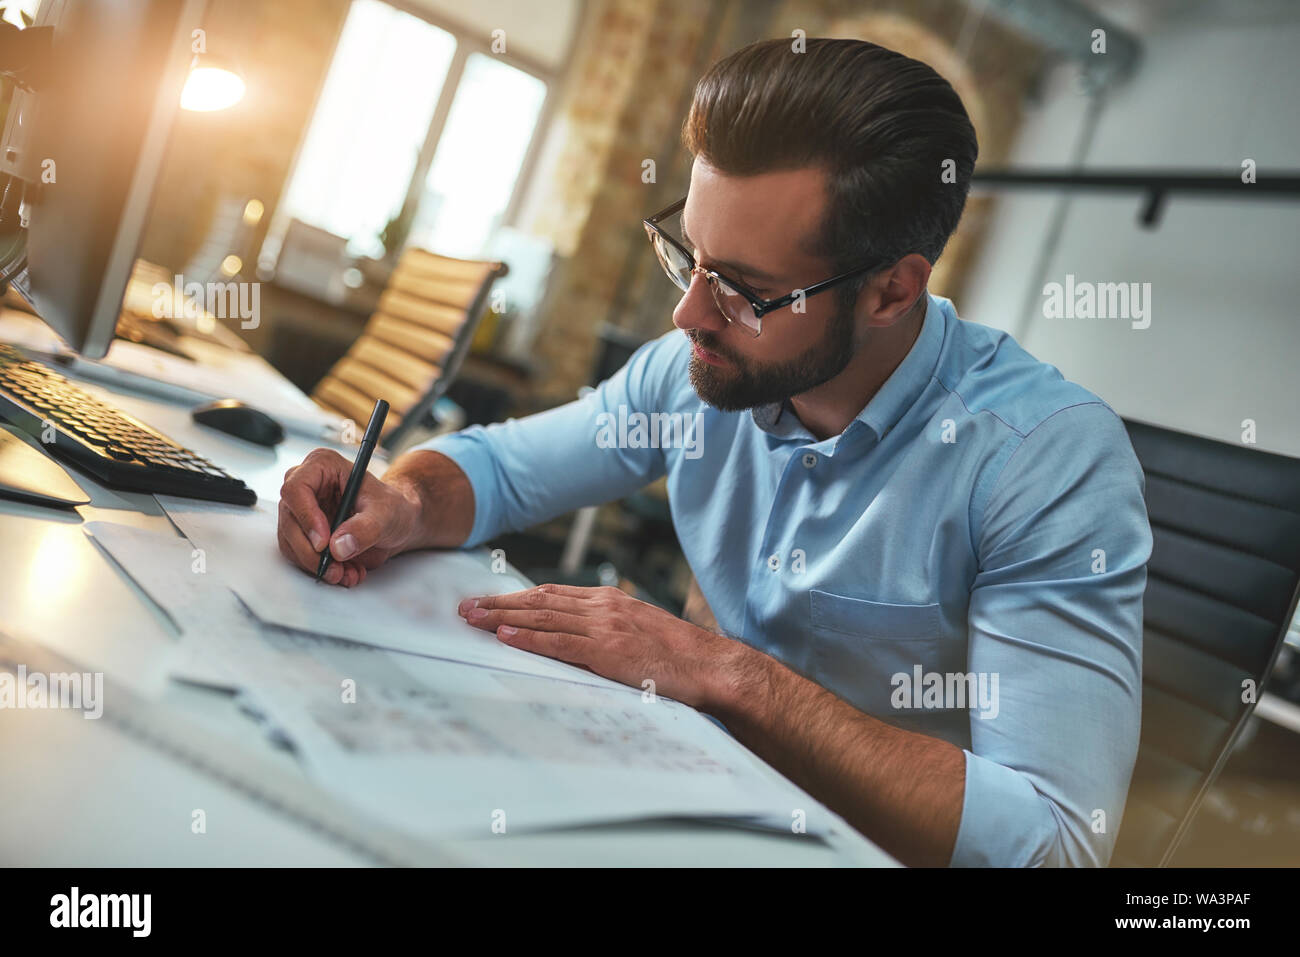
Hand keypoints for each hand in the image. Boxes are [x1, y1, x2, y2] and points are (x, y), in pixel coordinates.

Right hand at [277, 447, 420, 586]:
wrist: (396, 523)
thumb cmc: (391, 507)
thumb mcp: (386, 513)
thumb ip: (364, 528)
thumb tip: (338, 546)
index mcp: (322, 466)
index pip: (296, 488)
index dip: (306, 516)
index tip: (324, 541)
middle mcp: (307, 487)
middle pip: (289, 520)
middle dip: (311, 551)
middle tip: (334, 567)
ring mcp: (302, 511)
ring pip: (291, 542)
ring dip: (316, 564)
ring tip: (346, 572)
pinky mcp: (304, 534)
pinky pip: (300, 556)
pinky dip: (320, 569)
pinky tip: (344, 571)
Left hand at [457, 583, 750, 709]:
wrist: (711, 666)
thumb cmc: (678, 656)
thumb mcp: (638, 631)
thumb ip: (606, 630)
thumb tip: (575, 638)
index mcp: (609, 601)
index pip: (552, 595)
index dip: (516, 598)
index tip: (489, 602)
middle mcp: (602, 607)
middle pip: (539, 602)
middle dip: (498, 604)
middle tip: (465, 608)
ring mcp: (604, 627)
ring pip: (542, 619)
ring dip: (502, 619)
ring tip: (472, 620)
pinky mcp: (608, 651)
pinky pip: (559, 644)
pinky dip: (529, 640)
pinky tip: (505, 638)